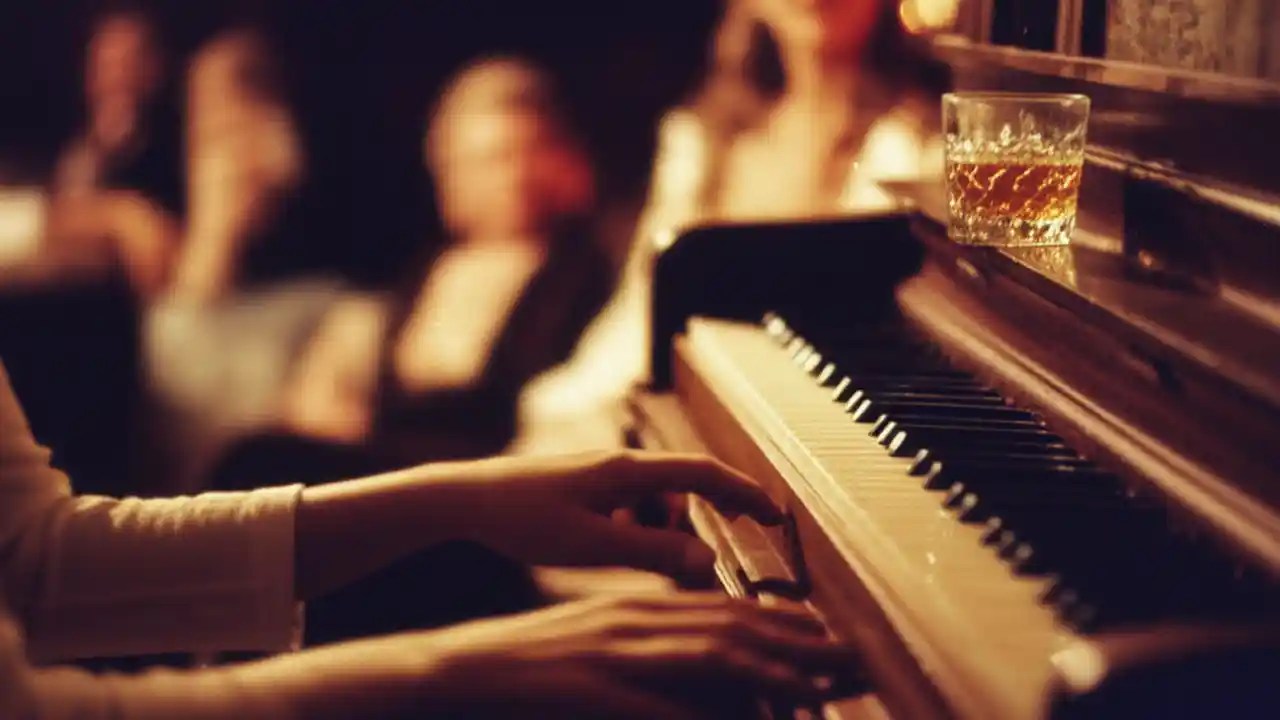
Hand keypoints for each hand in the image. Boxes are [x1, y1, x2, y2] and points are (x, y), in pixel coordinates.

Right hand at [414, 592, 853, 718]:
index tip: (831, 639)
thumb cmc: (538, 660)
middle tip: (851, 661)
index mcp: (640, 606)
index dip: (785, 624)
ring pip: (709, 658)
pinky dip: (702, 719)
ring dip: (770, 674)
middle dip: (799, 645)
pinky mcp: (591, 688)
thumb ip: (655, 648)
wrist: (464, 667)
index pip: (728, 608)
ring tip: (816, 687)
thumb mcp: (604, 642)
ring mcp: (614, 652)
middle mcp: (636, 619)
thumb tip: (708, 664)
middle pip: (733, 627)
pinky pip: (658, 708)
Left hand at [446, 451, 781, 582]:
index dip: (743, 492)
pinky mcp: (585, 489)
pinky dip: (636, 530)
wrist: (465, 498)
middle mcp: (620, 467)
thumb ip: (652, 554)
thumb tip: (709, 561)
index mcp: (628, 472)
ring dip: (662, 531)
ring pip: (654, 503)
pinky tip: (609, 551)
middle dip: (711, 511)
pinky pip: (629, 508)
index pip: (703, 473)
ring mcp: (601, 476)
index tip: (774, 514)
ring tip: (644, 560)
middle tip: (732, 541)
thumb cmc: (523, 517)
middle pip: (684, 484)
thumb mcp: (591, 544)